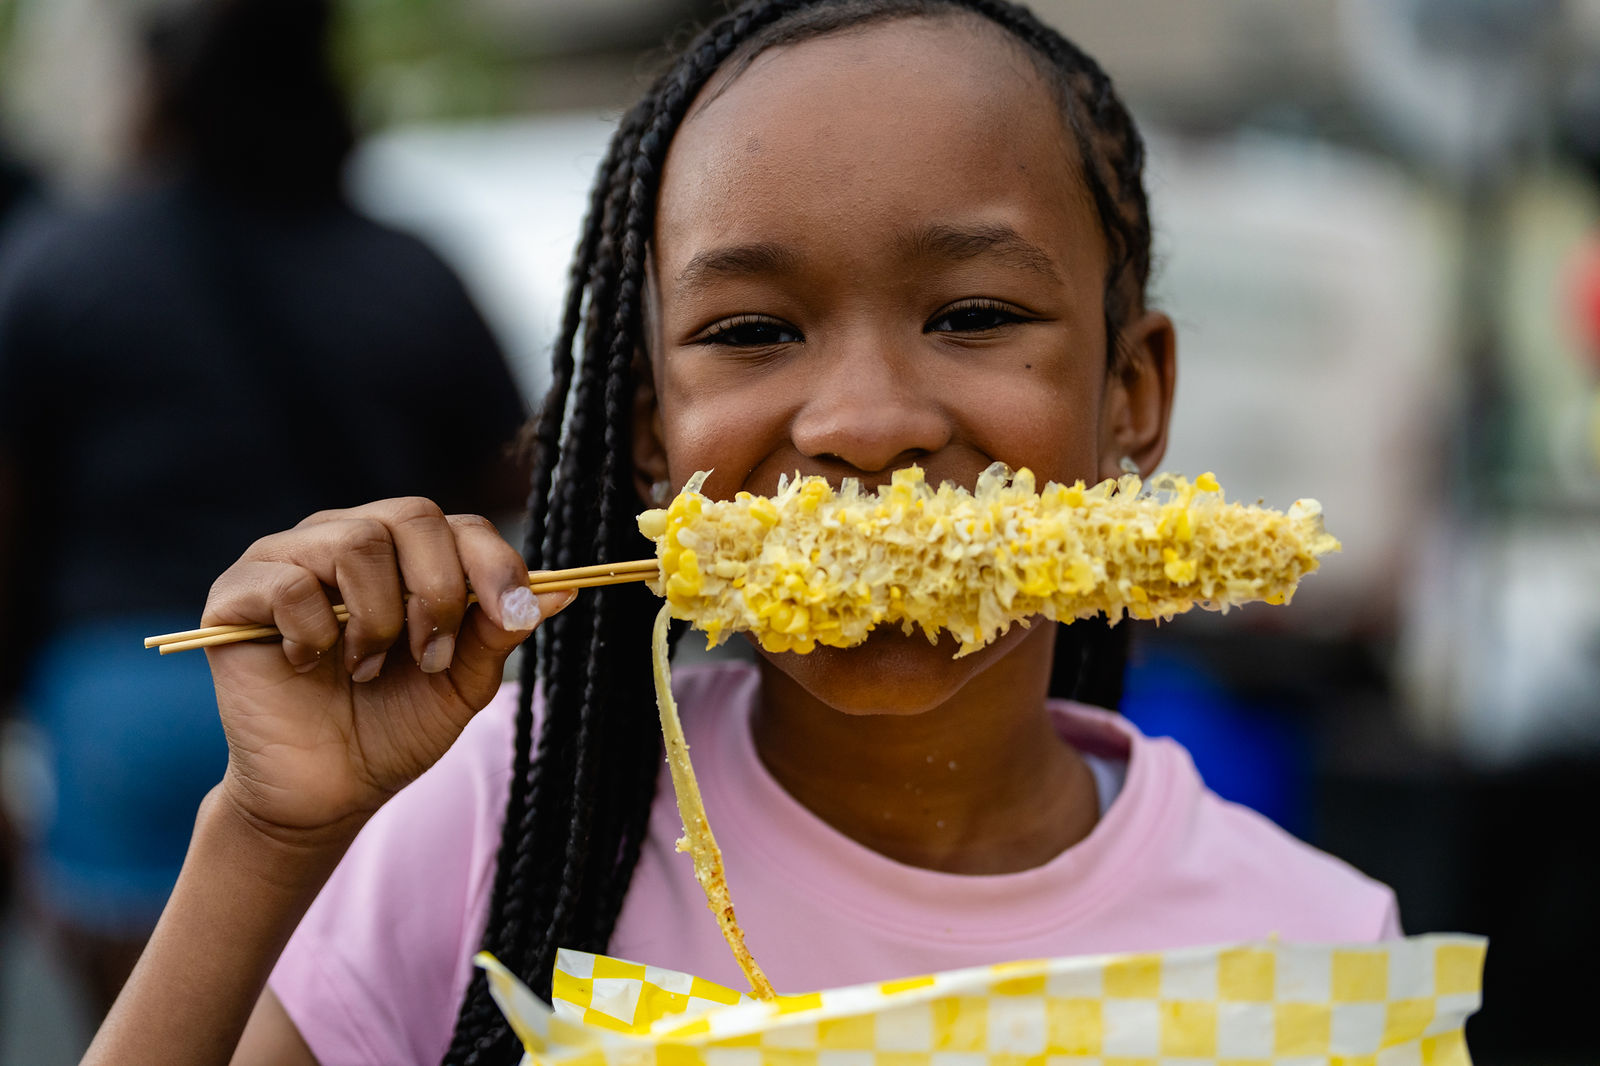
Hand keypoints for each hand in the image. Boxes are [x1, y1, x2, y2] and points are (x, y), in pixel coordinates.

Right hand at [201, 498, 568, 841]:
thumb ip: (499, 630)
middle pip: (411, 516)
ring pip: (354, 542)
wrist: (327, 792)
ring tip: (368, 668)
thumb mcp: (462, 681)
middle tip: (429, 657)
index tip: (514, 616)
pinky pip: (289, 583)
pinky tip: (313, 665)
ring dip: (378, 618)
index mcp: (406, 556)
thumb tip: (563, 590)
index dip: (494, 564)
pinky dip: (315, 632)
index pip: (460, 525)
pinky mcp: (238, 592)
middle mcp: (348, 539)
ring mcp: (289, 558)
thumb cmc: (395, 728)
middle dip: (437, 592)